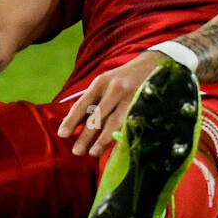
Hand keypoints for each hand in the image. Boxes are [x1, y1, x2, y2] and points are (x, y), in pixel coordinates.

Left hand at [57, 52, 178, 156]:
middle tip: (76, 151)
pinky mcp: (144, 105)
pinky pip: (130, 123)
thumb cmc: (124, 79)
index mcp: (101, 82)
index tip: (62, 134)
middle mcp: (115, 89)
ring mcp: (131, 97)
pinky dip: (121, 135)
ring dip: (102, 139)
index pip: (83, 104)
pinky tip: (116, 145)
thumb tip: (76, 126)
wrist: (155, 64)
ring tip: (92, 153)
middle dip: (85, 136)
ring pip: (114, 122)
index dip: (72, 120)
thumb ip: (93, 102)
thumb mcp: (106, 83)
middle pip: (97, 116)